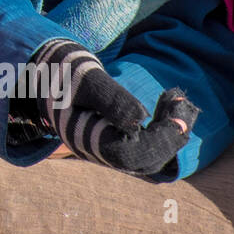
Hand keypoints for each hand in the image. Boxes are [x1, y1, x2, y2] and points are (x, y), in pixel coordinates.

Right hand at [34, 39, 198, 180]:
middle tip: (185, 109)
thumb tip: (142, 117)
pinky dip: (162, 130)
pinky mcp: (115, 139)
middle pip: (143, 160)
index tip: (178, 118)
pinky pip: (145, 145)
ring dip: (169, 135)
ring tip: (179, 104)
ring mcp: (106, 148)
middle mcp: (97, 151)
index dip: (159, 140)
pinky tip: (168, 107)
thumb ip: (111, 99)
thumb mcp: (87, 80)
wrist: (49, 72)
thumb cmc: (66, 73)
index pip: (130, 154)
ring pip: (147, 156)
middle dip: (170, 138)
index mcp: (85, 140)